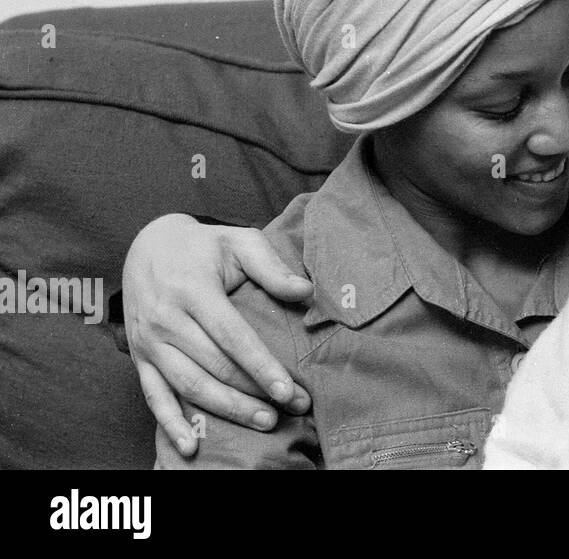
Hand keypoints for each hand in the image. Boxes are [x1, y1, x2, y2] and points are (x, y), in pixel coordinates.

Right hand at [122, 213, 313, 454]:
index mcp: (193, 290)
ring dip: (227, 410)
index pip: (232, 337)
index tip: (288, 390)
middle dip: (255, 392)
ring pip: (189, 386)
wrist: (147, 244)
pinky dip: (171, 424)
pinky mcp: (139, 357)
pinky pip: (154, 396)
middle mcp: (166, 319)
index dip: (261, 367)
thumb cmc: (204, 246)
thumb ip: (272, 266)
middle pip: (214, 366)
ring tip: (266, 422)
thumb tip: (307, 292)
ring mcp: (149, 342)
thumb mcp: (239, 242)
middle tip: (294, 407)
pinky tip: (191, 447)